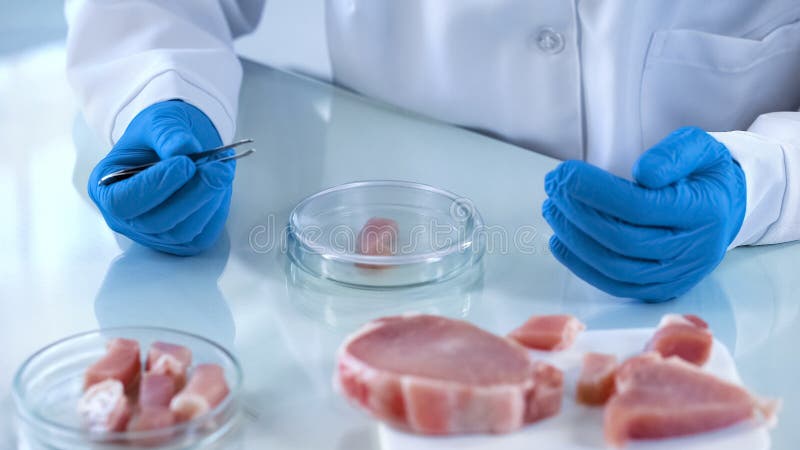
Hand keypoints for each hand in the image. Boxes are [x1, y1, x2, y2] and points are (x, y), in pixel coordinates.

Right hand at [88, 100, 234, 255]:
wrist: (181, 145)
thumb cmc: (160, 136)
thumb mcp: (159, 121)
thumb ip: (167, 133)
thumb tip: (182, 148)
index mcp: (106, 189)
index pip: (122, 202)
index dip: (154, 186)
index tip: (184, 163)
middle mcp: (127, 219)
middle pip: (156, 222)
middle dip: (190, 195)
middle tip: (215, 167)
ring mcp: (155, 233)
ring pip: (183, 232)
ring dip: (207, 202)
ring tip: (221, 170)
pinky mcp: (184, 240)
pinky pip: (203, 233)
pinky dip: (216, 209)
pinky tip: (221, 184)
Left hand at [542, 127, 745, 301]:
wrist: (725, 209)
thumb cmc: (704, 175)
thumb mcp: (700, 148)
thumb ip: (674, 154)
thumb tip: (643, 173)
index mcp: (704, 212)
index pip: (640, 206)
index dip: (596, 191)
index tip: (565, 173)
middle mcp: (693, 251)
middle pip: (623, 239)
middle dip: (578, 213)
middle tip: (553, 186)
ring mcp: (677, 275)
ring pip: (616, 267)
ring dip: (574, 239)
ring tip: (552, 210)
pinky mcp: (660, 289)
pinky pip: (616, 285)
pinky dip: (581, 266)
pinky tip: (559, 241)